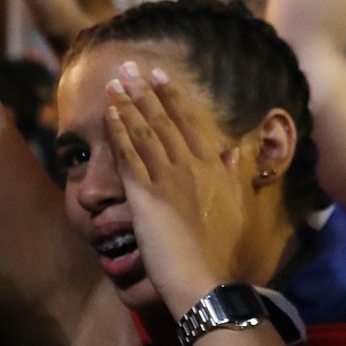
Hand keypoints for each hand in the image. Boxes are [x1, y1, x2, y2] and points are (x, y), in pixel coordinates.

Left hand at [103, 61, 249, 314]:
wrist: (205, 279)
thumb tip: (235, 154)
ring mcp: (168, 178)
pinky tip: (109, 114)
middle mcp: (191, 166)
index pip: (189, 123)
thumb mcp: (237, 207)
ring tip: (114, 81)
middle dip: (145, 91)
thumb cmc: (222, 249)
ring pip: (145, 132)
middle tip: (130, 66)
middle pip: (164, 120)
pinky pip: (129, 157)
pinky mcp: (146, 196)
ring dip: (128, 104)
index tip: (160, 76)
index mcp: (212, 168)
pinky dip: (119, 132)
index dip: (172, 97)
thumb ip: (235, 176)